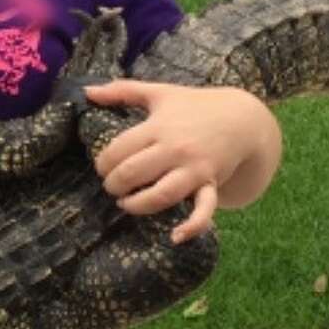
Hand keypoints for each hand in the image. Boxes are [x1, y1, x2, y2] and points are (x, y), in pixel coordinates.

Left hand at [85, 80, 279, 241]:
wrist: (242, 119)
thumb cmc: (195, 105)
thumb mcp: (159, 93)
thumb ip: (122, 91)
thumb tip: (87, 91)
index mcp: (158, 126)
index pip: (118, 149)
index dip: (103, 163)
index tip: (103, 167)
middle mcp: (174, 149)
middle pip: (132, 173)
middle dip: (114, 185)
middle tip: (112, 186)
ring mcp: (193, 169)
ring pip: (159, 195)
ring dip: (136, 205)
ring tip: (126, 203)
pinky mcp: (210, 184)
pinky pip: (203, 210)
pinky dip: (191, 227)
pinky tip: (175, 236)